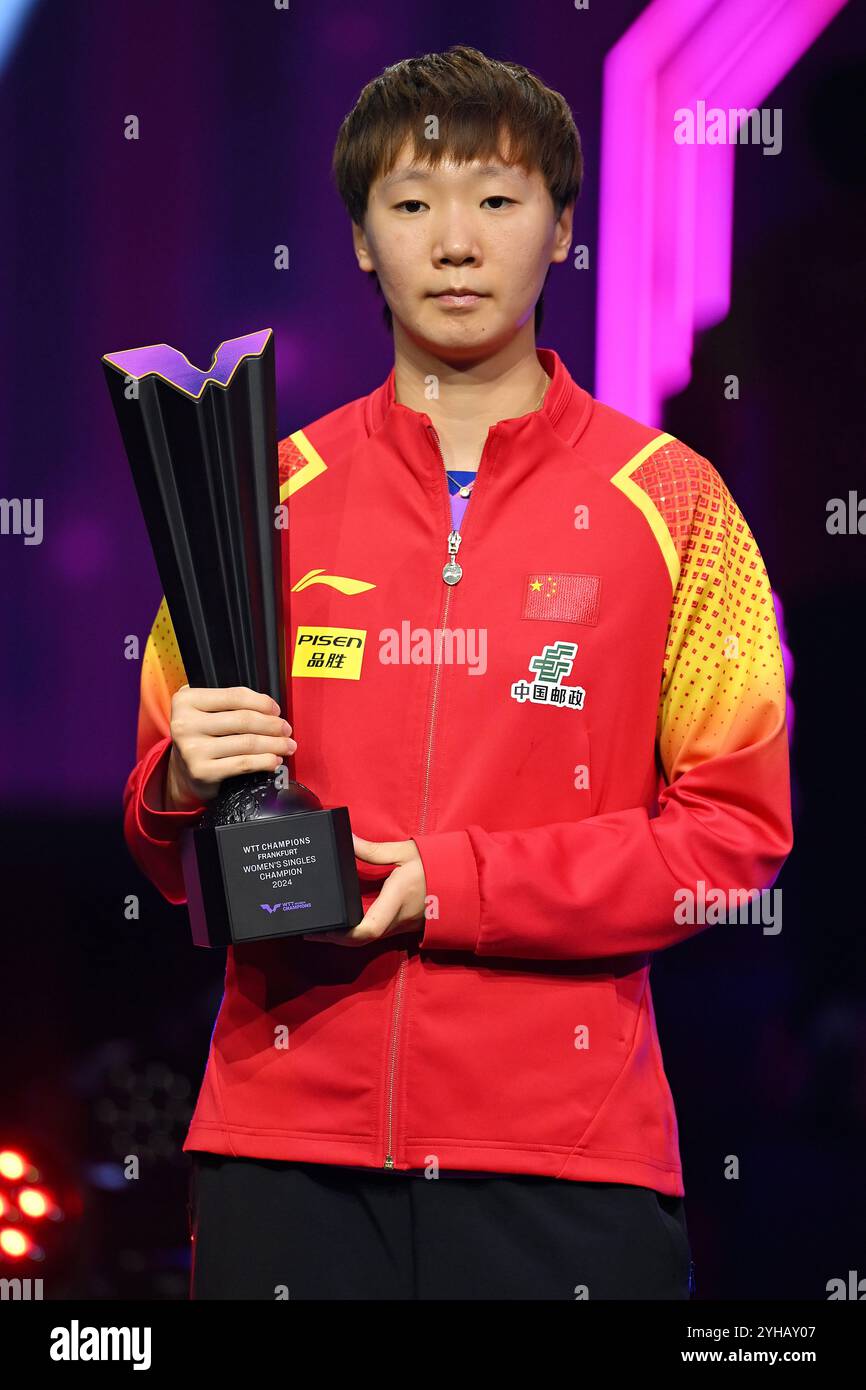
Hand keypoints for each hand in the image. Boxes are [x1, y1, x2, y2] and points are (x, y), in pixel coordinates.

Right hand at [166, 685, 296, 808]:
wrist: (183, 773)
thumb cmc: (202, 737)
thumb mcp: (206, 712)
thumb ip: (230, 704)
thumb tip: (270, 708)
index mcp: (186, 701)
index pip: (234, 696)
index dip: (262, 702)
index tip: (276, 710)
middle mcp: (185, 724)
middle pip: (243, 720)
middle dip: (272, 725)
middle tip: (286, 729)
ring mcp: (192, 749)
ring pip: (247, 743)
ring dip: (274, 744)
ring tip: (287, 745)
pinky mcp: (202, 771)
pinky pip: (243, 764)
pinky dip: (264, 762)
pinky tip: (274, 760)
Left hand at [303, 834, 426, 945]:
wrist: (462, 881)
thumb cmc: (433, 865)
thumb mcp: (403, 853)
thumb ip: (373, 850)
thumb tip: (346, 839)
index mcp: (396, 901)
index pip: (369, 929)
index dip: (344, 935)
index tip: (321, 929)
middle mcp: (396, 919)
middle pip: (361, 940)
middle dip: (334, 937)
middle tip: (310, 928)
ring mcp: (399, 926)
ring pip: (367, 939)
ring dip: (344, 936)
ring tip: (322, 924)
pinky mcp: (401, 925)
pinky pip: (375, 933)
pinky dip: (357, 931)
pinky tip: (343, 921)